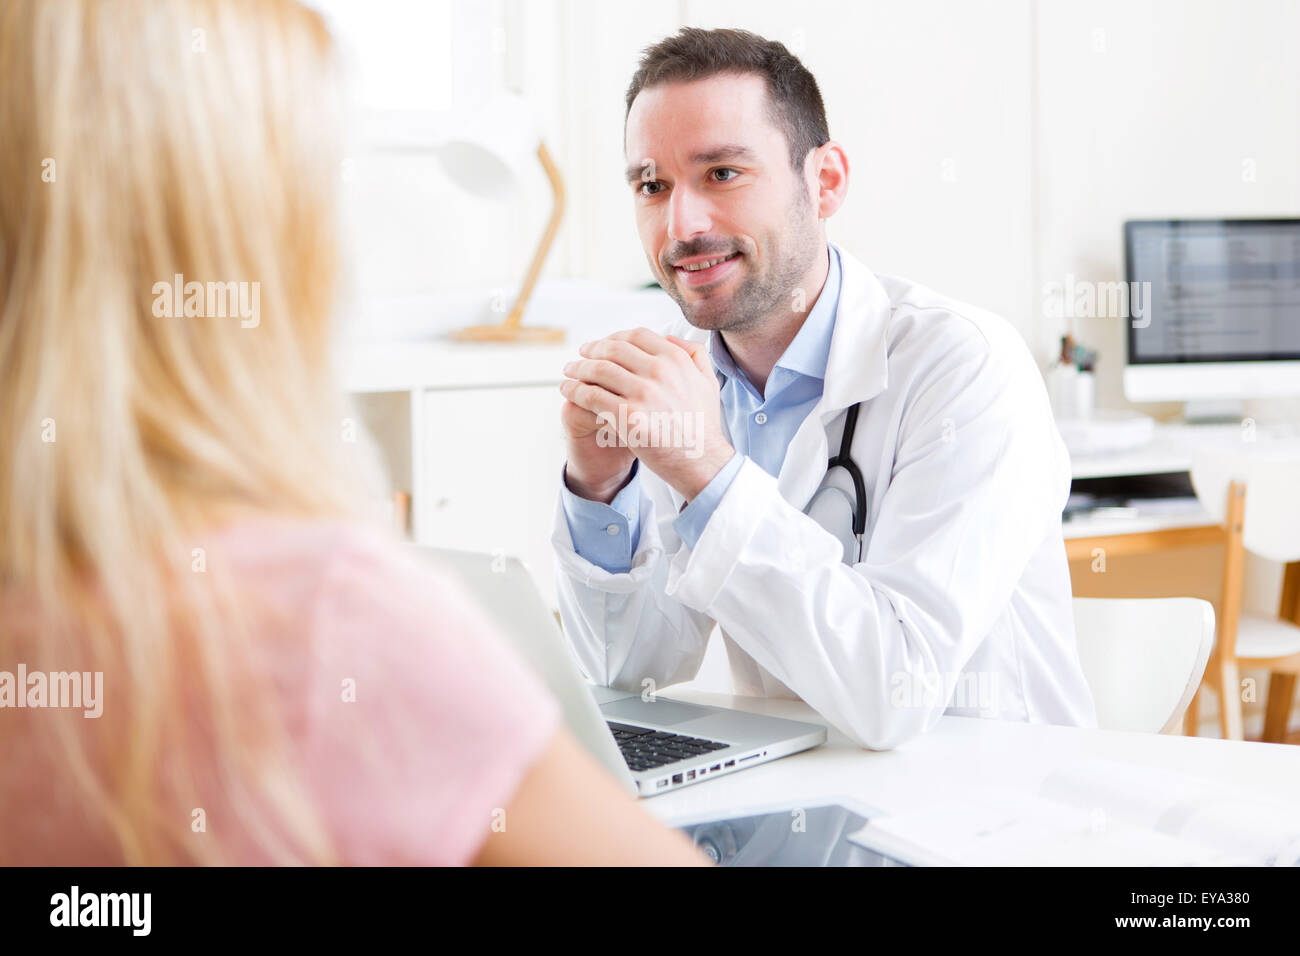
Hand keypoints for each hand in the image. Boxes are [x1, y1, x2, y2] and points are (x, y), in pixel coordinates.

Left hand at [559, 328, 734, 500]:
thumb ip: (694, 355)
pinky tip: (568, 390)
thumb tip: (670, 337)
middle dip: (592, 349)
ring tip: (569, 371)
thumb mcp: (708, 382)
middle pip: (613, 349)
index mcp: (676, 360)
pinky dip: (575, 390)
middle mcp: (660, 372)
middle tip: (580, 354)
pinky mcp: (628, 417)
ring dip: (578, 368)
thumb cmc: (703, 425)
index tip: (603, 343)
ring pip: (598, 370)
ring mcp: (643, 394)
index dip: (614, 336)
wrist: (702, 461)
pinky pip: (592, 395)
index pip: (637, 335)